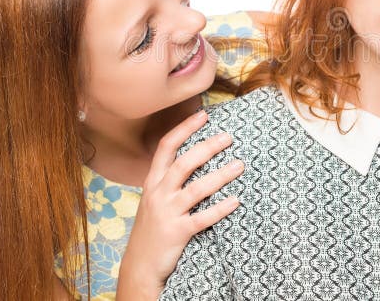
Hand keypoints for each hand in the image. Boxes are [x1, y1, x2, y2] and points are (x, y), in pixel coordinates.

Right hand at [116, 110, 242, 299]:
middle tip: (228, 137)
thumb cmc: (152, 227)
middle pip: (184, 163)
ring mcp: (167, 213)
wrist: (139, 264)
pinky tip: (236, 201)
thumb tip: (196, 155)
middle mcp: (158, 193)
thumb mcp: (153, 198)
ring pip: (196, 189)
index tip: (204, 115)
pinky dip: (220, 209)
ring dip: (220, 175)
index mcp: (153, 181)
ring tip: (239, 165)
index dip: (185, 128)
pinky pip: (202, 218)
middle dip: (207, 147)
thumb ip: (168, 178)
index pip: (167, 147)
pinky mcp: (177, 232)